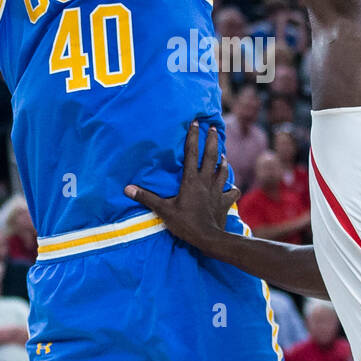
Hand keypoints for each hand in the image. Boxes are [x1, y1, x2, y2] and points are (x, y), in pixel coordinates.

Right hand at [125, 122, 238, 250]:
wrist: (208, 238)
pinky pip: (232, 192)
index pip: (191, 153)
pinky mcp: (225, 202)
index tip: (196, 122)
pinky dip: (232, 188)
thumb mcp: (163, 210)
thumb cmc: (185, 223)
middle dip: (212, 140)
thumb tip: (127, 188)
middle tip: (213, 128)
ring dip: (223, 161)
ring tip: (223, 153)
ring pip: (223, 171)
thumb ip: (146, 198)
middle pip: (210, 156)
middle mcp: (206, 182)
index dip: (193, 136)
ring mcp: (217, 191)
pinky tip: (232, 187)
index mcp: (191, 180)